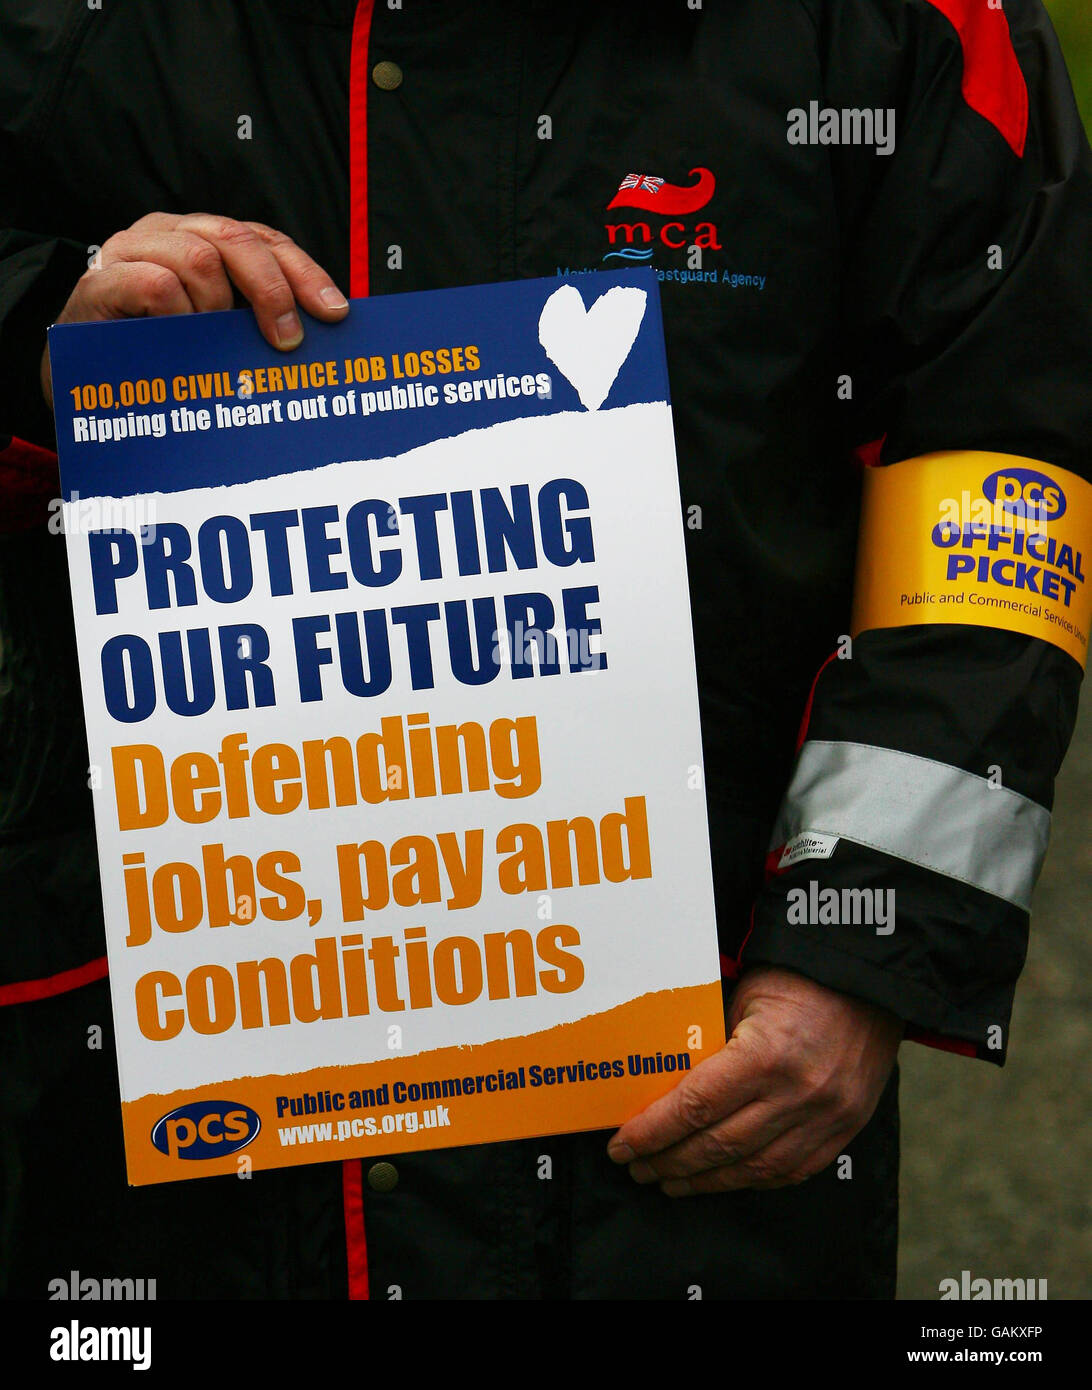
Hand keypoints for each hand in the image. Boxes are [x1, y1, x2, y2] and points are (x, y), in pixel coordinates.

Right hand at [40, 212, 348, 407]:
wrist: (87, 374)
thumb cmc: (162, 352)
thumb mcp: (219, 331)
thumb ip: (258, 319)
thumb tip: (323, 332)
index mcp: (206, 238)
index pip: (266, 239)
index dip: (305, 273)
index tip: (335, 314)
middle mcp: (171, 232)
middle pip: (237, 238)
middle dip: (272, 290)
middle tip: (287, 341)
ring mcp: (133, 250)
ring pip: (199, 259)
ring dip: (216, 310)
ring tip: (210, 343)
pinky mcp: (102, 280)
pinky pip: (156, 285)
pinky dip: (178, 316)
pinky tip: (178, 339)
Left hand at [607, 964, 902, 1194]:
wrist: (868, 983)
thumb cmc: (797, 980)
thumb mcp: (743, 1000)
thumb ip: (712, 1047)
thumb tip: (666, 1084)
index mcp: (765, 1055)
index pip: (695, 1108)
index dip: (653, 1133)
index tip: (622, 1146)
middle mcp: (796, 1094)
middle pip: (718, 1145)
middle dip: (669, 1161)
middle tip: (636, 1167)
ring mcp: (825, 1118)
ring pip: (752, 1168)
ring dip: (705, 1181)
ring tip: (670, 1181)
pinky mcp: (843, 1130)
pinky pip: (791, 1171)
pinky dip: (751, 1179)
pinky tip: (722, 1179)